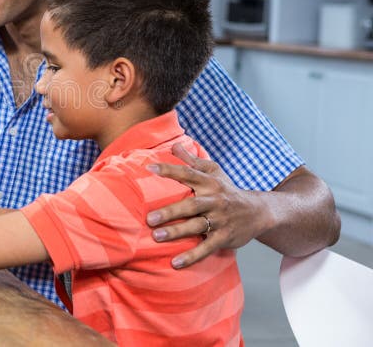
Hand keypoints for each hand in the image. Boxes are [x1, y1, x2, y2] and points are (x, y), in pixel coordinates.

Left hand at [146, 143, 264, 268]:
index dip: (169, 170)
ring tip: (156, 236)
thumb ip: (193, 161)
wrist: (260, 212)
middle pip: (191, 205)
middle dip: (170, 211)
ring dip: (177, 232)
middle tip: (148, 218)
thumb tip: (173, 145)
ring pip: (197, 226)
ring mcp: (220, 220)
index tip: (149, 167)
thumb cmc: (228, 190)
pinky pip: (207, 247)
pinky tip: (176, 263)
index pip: (188, 174)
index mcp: (210, 183)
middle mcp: (215, 200)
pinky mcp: (224, 237)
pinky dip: (192, 256)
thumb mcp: (215, 172)